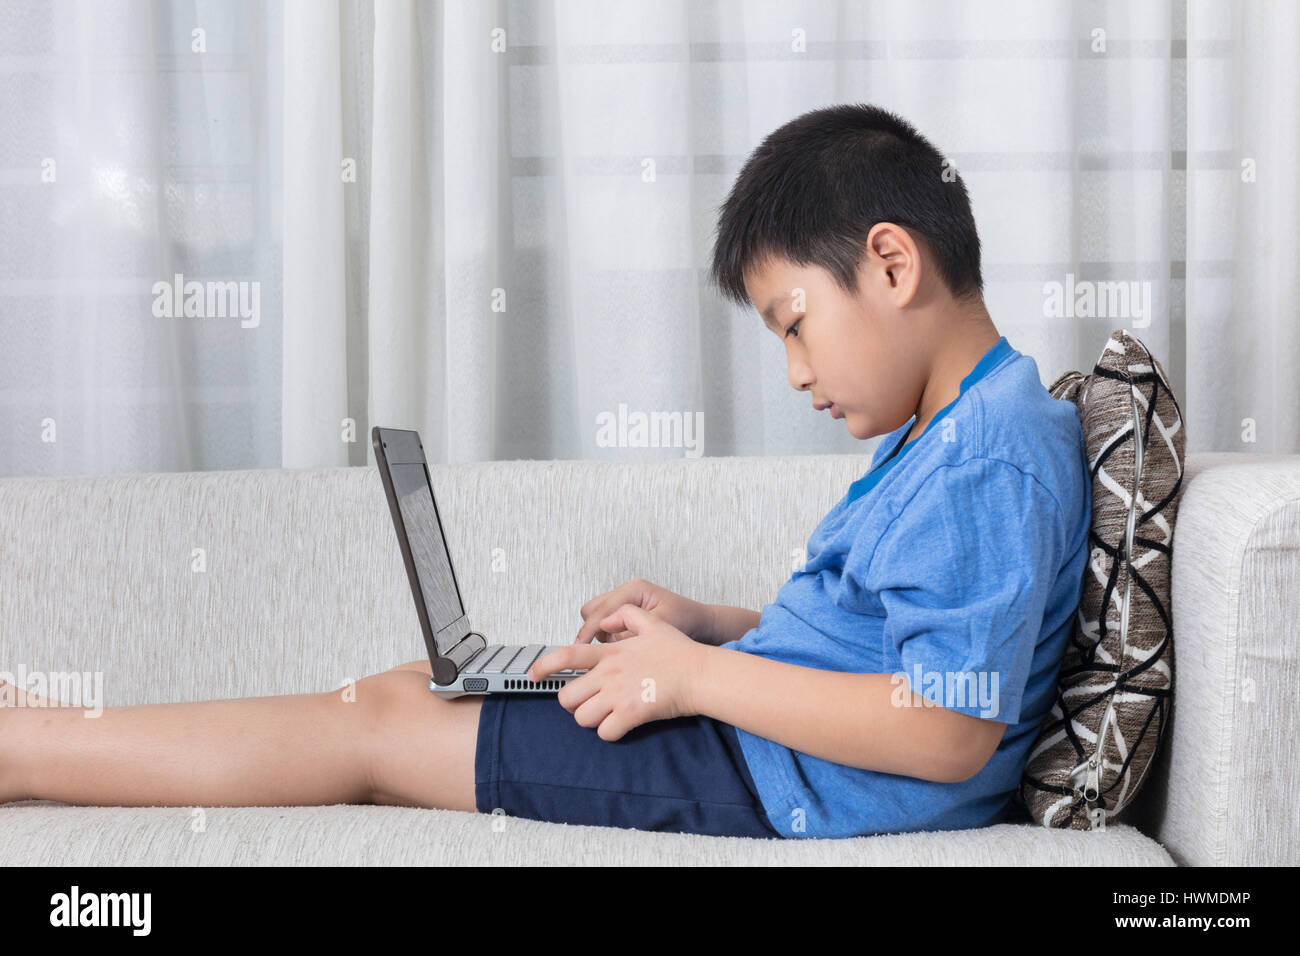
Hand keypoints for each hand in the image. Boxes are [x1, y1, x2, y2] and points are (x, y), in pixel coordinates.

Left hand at [530, 603, 706, 739]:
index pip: (568, 655)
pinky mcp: (632, 714)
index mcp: (612, 652)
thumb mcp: (654, 623)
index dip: (544, 665)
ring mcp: (619, 695)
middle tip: (589, 703)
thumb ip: (627, 615)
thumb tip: (606, 620)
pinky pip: (605, 733)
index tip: (534, 674)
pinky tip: (622, 726)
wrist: (702, 674)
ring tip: (607, 715)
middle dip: (574, 704)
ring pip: (582, 718)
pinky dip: (610, 733)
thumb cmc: (681, 652)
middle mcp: (610, 674)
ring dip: (592, 720)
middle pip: (567, 697)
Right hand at [574, 578, 711, 644]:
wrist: (702, 624)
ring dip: (601, 635)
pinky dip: (609, 637)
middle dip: (593, 630)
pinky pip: (607, 625)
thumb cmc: (687, 621)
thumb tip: (607, 638)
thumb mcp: (661, 625)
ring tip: (617, 650)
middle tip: (598, 651)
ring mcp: (627, 602)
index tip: (580, 646)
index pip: (602, 608)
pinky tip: (621, 649)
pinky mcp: (628, 614)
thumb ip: (632, 630)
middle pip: (593, 609)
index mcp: (635, 589)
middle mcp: (628, 592)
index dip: (589, 629)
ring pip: (597, 617)